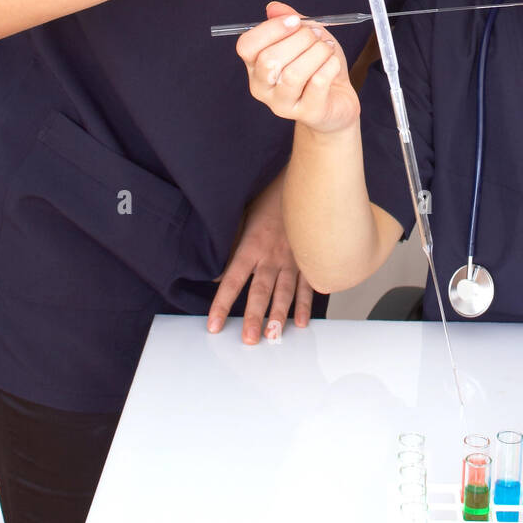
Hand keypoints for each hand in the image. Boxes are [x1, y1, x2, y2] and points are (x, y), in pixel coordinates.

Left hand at [207, 179, 313, 342]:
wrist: (301, 183)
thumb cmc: (268, 199)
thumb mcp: (242, 218)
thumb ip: (230, 248)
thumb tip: (216, 275)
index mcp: (252, 245)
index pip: (232, 279)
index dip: (222, 303)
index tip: (213, 325)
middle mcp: (272, 256)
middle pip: (261, 290)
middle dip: (254, 316)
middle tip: (249, 340)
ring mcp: (293, 258)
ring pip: (285, 291)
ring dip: (280, 315)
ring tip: (274, 335)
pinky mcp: (309, 258)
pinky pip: (308, 284)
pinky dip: (305, 304)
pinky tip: (301, 322)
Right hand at [237, 2, 360, 134]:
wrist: (339, 100)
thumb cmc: (318, 67)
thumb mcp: (305, 38)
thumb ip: (289, 22)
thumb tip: (274, 7)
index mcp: (255, 65)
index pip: (247, 46)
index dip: (271, 29)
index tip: (295, 21)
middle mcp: (263, 87)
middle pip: (269, 60)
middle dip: (300, 39)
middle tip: (317, 36)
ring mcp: (283, 104)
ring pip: (293, 74)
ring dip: (317, 52)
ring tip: (327, 48)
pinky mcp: (308, 113)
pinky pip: (317, 82)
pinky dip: (330, 65)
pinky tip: (333, 64)